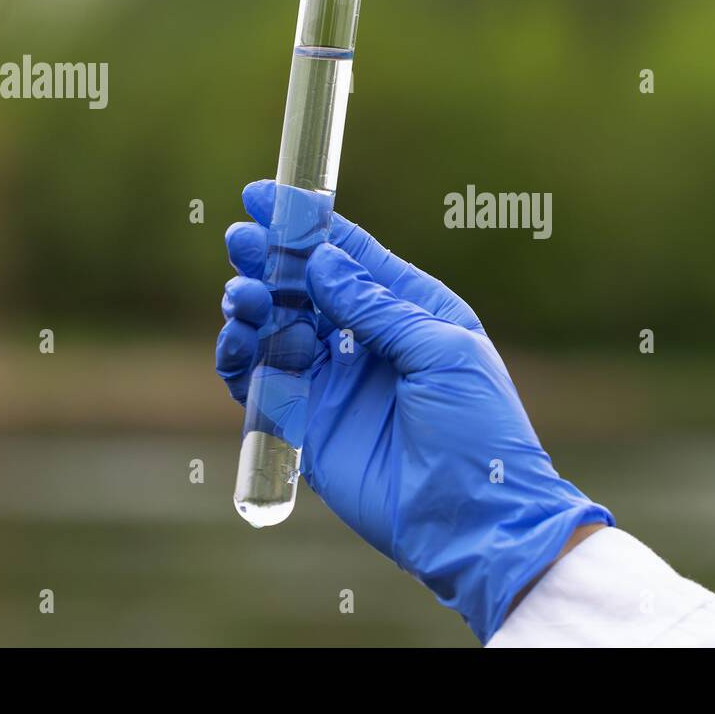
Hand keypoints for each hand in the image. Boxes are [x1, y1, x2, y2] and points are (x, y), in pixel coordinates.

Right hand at [215, 180, 612, 640]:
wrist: (472, 519)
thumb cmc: (478, 431)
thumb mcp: (441, 353)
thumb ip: (377, 307)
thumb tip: (322, 261)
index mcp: (413, 311)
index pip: (354, 257)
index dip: (311, 225)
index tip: (266, 194)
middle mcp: (369, 340)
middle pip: (307, 286)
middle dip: (271, 259)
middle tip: (240, 238)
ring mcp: (335, 381)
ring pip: (278, 326)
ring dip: (253, 303)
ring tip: (242, 294)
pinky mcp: (307, 423)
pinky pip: (261, 379)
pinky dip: (240, 355)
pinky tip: (236, 337)